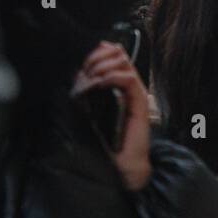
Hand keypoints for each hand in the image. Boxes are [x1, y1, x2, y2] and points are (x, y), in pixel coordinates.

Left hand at [72, 42, 150, 190]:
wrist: (120, 165)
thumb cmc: (105, 143)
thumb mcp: (88, 111)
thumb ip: (86, 92)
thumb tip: (78, 73)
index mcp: (117, 87)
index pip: (113, 57)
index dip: (99, 52)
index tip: (85, 59)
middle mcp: (127, 88)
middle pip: (119, 55)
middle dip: (99, 57)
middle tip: (87, 70)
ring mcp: (135, 94)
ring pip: (124, 63)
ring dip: (105, 65)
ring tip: (93, 77)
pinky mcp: (139, 104)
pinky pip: (129, 80)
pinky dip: (114, 77)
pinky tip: (102, 83)